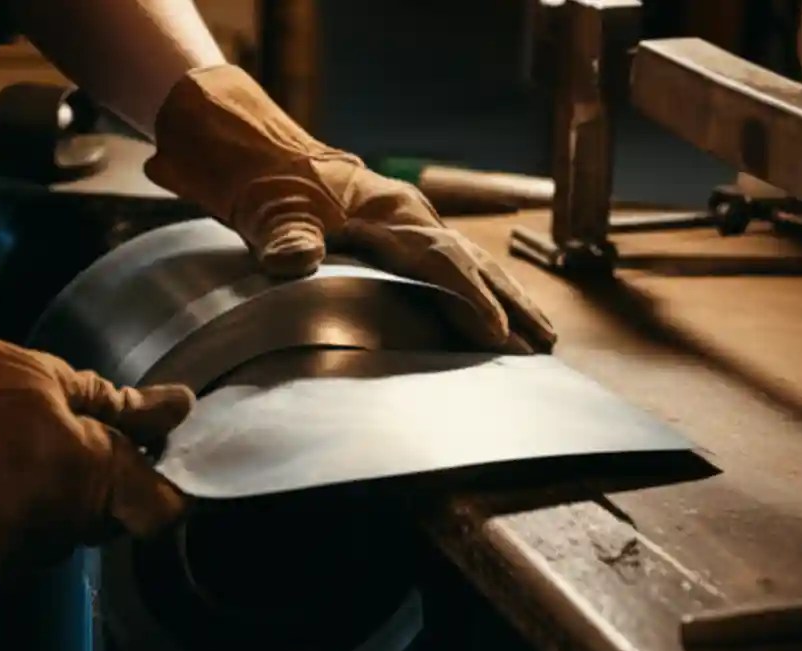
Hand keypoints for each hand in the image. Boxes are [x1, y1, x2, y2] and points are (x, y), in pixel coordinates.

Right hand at [0, 266, 193, 582]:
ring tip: (22, 458)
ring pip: (68, 537)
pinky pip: (25, 549)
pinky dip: (20, 523)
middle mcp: (58, 525)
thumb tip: (179, 407)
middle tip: (75, 441)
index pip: (161, 512)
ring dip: (60, 506)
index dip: (166, 489)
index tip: (155, 463)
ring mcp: (18, 550)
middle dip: (106, 488)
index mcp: (89, 476)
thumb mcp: (60, 383)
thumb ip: (127, 409)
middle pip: (113, 523)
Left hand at [145, 65, 555, 352]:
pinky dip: (480, 294)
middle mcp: (409, 218)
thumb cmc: (265, 181)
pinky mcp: (399, 239)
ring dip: (506, 300)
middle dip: (510, 304)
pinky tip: (498, 317)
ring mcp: (408, 227)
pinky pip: (451, 269)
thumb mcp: (266, 209)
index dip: (470, 298)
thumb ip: (284, 236)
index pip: (440, 259)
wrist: (257, 154)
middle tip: (543, 345)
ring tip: (542, 338)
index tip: (496, 331)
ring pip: (470, 265)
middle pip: (472, 263)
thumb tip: (294, 261)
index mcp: (387, 211)